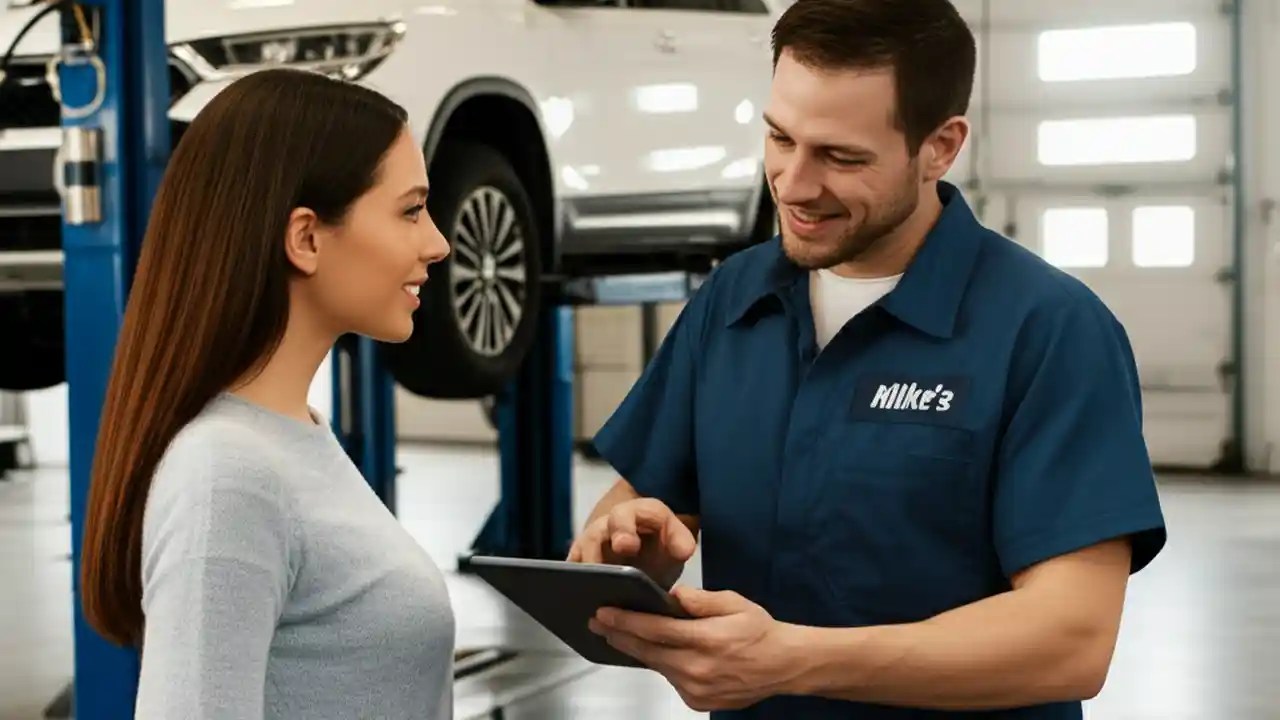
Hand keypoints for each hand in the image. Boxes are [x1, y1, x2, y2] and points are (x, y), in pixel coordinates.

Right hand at [566, 498, 695, 587]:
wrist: (648, 549)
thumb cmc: (661, 543)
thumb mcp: (677, 540)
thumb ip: (682, 542)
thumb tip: (683, 551)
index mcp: (634, 514)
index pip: (625, 515)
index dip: (623, 530)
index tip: (625, 546)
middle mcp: (607, 525)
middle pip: (595, 536)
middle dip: (596, 554)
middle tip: (599, 574)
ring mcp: (590, 544)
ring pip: (579, 556)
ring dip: (582, 575)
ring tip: (588, 597)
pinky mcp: (580, 563)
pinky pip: (572, 574)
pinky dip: (575, 588)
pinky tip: (583, 608)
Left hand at [588, 586, 802, 711]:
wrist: (784, 666)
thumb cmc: (759, 631)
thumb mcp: (734, 603)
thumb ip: (700, 600)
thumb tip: (673, 595)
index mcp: (707, 639)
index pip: (655, 629)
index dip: (626, 621)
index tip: (604, 612)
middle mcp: (698, 668)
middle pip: (647, 650)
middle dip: (619, 635)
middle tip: (597, 622)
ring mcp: (696, 689)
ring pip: (656, 666)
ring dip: (636, 650)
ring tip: (617, 634)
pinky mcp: (697, 702)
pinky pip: (670, 679)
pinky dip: (661, 665)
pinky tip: (653, 652)